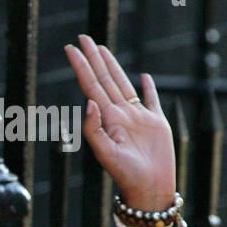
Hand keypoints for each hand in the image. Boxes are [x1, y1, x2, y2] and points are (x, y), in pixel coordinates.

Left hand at [65, 33, 176, 210]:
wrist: (149, 188)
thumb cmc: (126, 175)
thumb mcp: (104, 153)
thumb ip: (93, 129)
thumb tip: (89, 102)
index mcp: (106, 118)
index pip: (90, 85)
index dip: (81, 66)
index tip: (70, 48)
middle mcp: (119, 113)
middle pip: (104, 79)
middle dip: (93, 58)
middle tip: (83, 38)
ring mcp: (138, 117)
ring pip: (123, 84)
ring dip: (113, 66)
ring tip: (102, 49)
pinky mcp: (156, 122)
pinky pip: (152, 99)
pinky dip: (148, 87)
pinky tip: (143, 76)